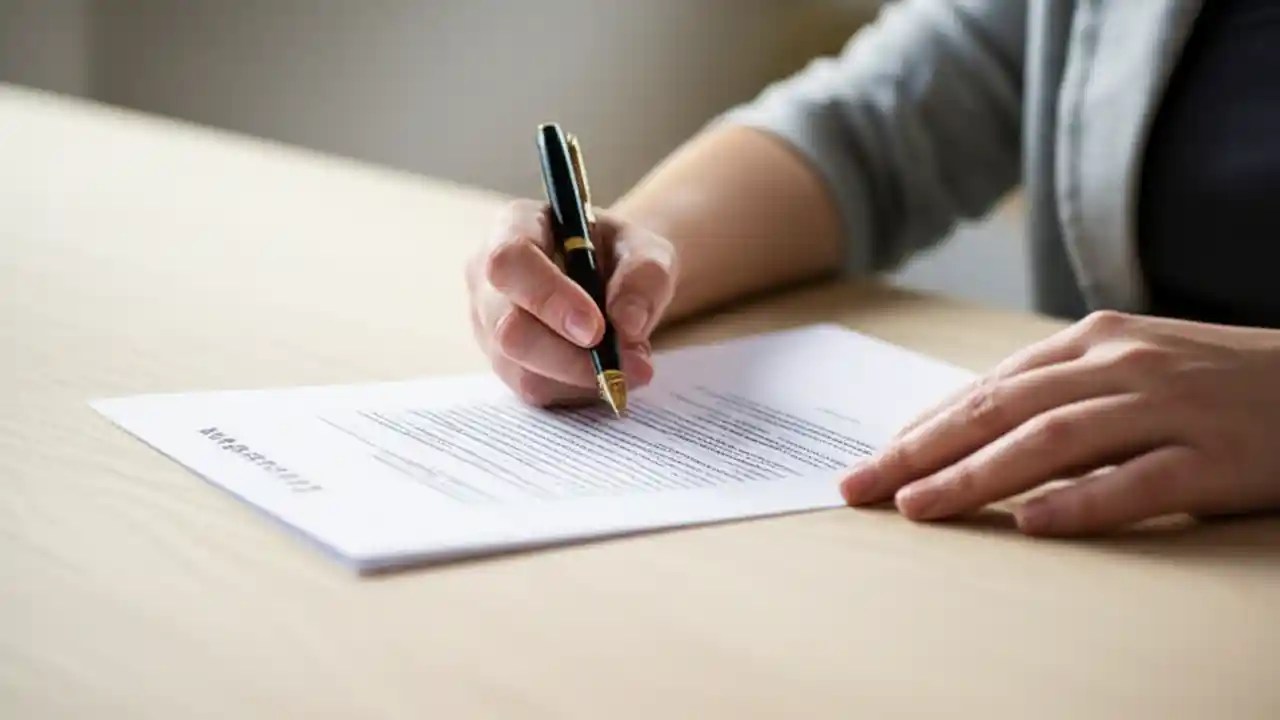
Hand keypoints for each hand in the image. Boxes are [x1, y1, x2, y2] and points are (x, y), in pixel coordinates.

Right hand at [466, 199, 676, 405]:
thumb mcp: (647, 250)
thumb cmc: (619, 256)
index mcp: (515, 227)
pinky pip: (535, 390)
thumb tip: (627, 324)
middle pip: (508, 328)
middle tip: (630, 361)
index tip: (595, 329)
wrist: (612, 280)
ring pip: (521, 369)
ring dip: (583, 376)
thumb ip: (644, 276)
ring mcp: (489, 325)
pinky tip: (609, 371)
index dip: (548, 298)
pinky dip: (579, 389)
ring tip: (633, 363)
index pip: (510, 262)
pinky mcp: (505, 363)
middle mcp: (488, 278)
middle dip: (570, 355)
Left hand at [839, 311, 1279, 535]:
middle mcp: (1121, 366)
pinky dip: (1081, 504)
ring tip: (920, 507)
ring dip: (976, 475)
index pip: (989, 389)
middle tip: (863, 488)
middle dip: (922, 451)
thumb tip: (970, 430)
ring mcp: (1169, 408)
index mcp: (1094, 341)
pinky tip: (1032, 525)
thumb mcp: (1131, 366)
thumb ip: (1058, 390)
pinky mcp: (1216, 456)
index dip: (924, 427)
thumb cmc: (1215, 381)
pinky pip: (1138, 482)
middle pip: (1001, 411)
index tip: (873, 461)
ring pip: (1052, 441)